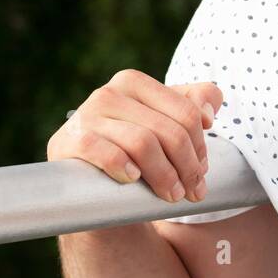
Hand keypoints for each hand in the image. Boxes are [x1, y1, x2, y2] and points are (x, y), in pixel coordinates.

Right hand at [47, 70, 222, 203]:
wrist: (86, 188)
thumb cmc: (132, 153)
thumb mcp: (163, 122)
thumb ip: (195, 104)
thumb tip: (208, 114)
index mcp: (134, 82)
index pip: (186, 112)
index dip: (200, 146)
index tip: (203, 171)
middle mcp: (109, 93)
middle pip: (168, 131)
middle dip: (188, 166)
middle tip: (194, 192)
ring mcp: (86, 115)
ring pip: (143, 143)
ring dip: (165, 176)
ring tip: (173, 196)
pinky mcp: (69, 142)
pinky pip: (106, 153)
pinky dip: (124, 167)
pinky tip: (133, 180)